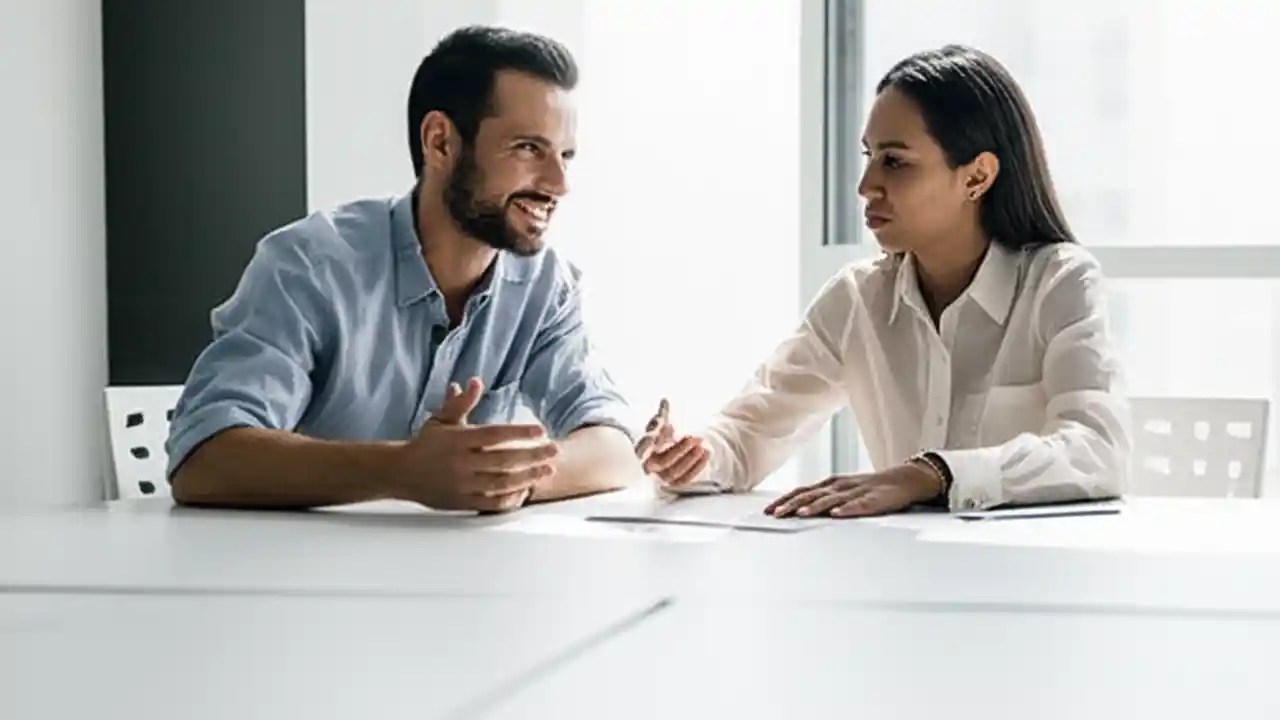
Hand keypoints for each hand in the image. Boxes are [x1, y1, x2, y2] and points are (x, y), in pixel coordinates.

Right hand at [386, 377, 557, 511]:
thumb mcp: (441, 420)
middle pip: (504, 460)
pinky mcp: (461, 502)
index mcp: (458, 440)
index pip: (495, 435)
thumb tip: (475, 382)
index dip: (520, 433)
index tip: (541, 431)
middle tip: (554, 451)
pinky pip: (490, 503)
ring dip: (527, 477)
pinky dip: (510, 498)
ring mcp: (462, 484)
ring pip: (501, 483)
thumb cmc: (425, 444)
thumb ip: (461, 403)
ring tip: (546, 471)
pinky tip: (525, 492)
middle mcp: (461, 462)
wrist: (400, 473)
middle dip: (533, 456)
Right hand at [634, 399, 709, 487]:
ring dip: (689, 460)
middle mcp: (649, 466)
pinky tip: (706, 453)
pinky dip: (697, 467)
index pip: (640, 451)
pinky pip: (685, 479)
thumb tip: (665, 401)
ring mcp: (661, 476)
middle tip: (693, 438)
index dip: (648, 444)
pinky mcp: (673, 482)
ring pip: (673, 473)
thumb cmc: (662, 437)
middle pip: (661, 462)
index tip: (660, 433)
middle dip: (678, 450)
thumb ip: (663, 414)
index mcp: (642, 450)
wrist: (670, 452)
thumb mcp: (662, 425)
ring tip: (702, 446)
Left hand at [764, 463, 941, 517]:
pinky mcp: (874, 499)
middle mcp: (839, 486)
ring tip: (800, 513)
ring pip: (831, 499)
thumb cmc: (868, 488)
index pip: (801, 491)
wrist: (902, 480)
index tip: (767, 512)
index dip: (783, 501)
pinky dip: (847, 508)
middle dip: (792, 504)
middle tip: (776, 515)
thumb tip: (796, 511)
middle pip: (811, 494)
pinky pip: (859, 504)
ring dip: (814, 506)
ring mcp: (856, 491)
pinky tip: (838, 513)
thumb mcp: (841, 492)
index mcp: (829, 485)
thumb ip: (821, 500)